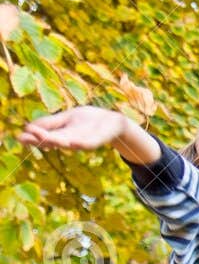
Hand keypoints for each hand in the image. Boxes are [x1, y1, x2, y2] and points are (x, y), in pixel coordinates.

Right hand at [20, 105, 157, 162]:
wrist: (113, 122)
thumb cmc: (89, 121)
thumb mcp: (67, 119)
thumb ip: (51, 123)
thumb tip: (29, 127)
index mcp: (63, 134)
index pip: (45, 136)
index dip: (33, 137)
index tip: (20, 136)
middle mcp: (71, 139)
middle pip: (53, 141)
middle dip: (40, 140)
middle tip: (25, 138)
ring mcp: (84, 141)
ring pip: (68, 143)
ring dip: (56, 142)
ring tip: (45, 139)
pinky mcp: (97, 141)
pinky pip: (87, 144)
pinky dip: (80, 144)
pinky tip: (72, 143)